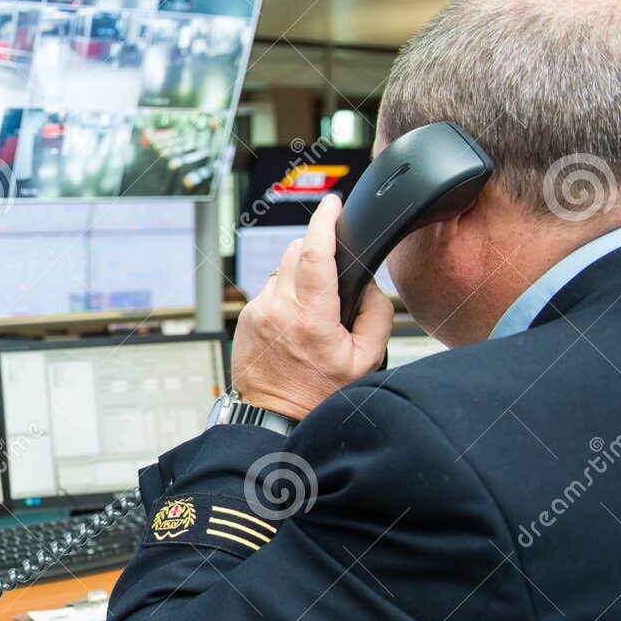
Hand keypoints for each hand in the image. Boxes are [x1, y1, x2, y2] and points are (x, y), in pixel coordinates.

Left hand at [231, 193, 394, 420]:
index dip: (324, 221)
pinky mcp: (245, 319)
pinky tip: (297, 322)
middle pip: (294, 253)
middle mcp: (277, 309)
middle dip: (316, 249)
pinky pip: (269, 292)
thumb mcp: (365, 358)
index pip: (313, 252)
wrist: (274, 416)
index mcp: (309, 316)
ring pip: (280, 272)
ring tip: (317, 307)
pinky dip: (286, 295)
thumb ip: (375, 314)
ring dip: (301, 276)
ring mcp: (256, 312)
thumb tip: (366, 286)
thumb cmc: (318, 393)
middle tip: (335, 268)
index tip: (333, 204)